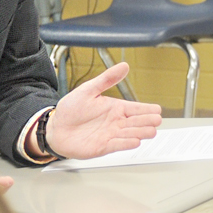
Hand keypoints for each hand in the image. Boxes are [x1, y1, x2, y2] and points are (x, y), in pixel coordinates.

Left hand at [40, 63, 162, 159]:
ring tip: (150, 131)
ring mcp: (111, 135)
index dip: (148, 109)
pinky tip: (136, 141)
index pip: (137, 108)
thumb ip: (107, 79)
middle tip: (156, 120)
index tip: (157, 110)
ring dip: (141, 132)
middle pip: (138, 122)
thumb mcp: (88, 89)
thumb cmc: (70, 110)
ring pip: (132, 134)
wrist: (55, 128)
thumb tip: (124, 66)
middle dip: (148, 121)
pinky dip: (127, 143)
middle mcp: (116, 122)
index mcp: (115, 108)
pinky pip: (118, 145)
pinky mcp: (104, 147)